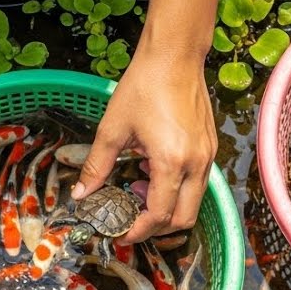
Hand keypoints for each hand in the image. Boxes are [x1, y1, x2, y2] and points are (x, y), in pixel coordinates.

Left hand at [70, 50, 216, 244]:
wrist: (174, 56)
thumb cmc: (143, 86)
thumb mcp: (112, 129)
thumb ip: (96, 167)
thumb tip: (81, 194)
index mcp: (171, 161)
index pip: (159, 214)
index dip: (139, 231)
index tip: (121, 233)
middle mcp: (196, 163)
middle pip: (183, 219)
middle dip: (156, 228)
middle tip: (131, 221)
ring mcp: (207, 156)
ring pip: (193, 203)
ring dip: (167, 208)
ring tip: (138, 190)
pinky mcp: (209, 148)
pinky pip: (197, 183)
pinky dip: (176, 189)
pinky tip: (152, 170)